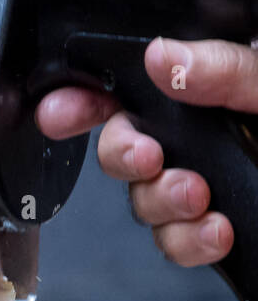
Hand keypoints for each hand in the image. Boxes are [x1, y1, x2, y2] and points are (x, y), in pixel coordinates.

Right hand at [37, 37, 257, 266]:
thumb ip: (233, 68)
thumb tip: (164, 58)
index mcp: (224, 77)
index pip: (139, 77)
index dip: (90, 92)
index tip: (66, 110)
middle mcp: (214, 128)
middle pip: (129, 141)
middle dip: (127, 155)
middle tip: (151, 159)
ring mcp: (217, 180)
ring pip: (147, 199)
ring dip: (162, 203)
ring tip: (199, 201)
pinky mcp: (226, 225)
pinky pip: (179, 241)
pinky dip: (188, 241)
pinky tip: (217, 231)